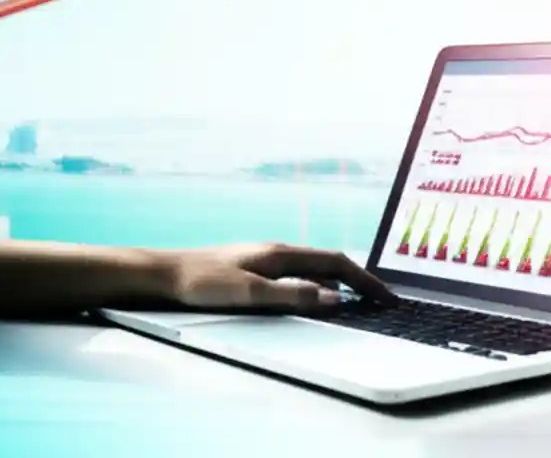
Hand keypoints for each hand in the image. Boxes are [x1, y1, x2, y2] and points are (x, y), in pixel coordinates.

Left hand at [161, 243, 397, 312]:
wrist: (163, 273)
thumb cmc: (202, 282)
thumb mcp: (249, 292)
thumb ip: (292, 295)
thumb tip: (334, 298)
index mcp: (282, 253)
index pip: (337, 263)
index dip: (365, 280)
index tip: (387, 298)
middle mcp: (279, 251)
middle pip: (331, 261)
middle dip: (360, 279)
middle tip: (382, 299)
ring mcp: (267, 257)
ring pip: (316, 266)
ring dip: (341, 280)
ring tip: (360, 298)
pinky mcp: (255, 267)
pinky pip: (301, 272)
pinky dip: (320, 282)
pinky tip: (315, 295)